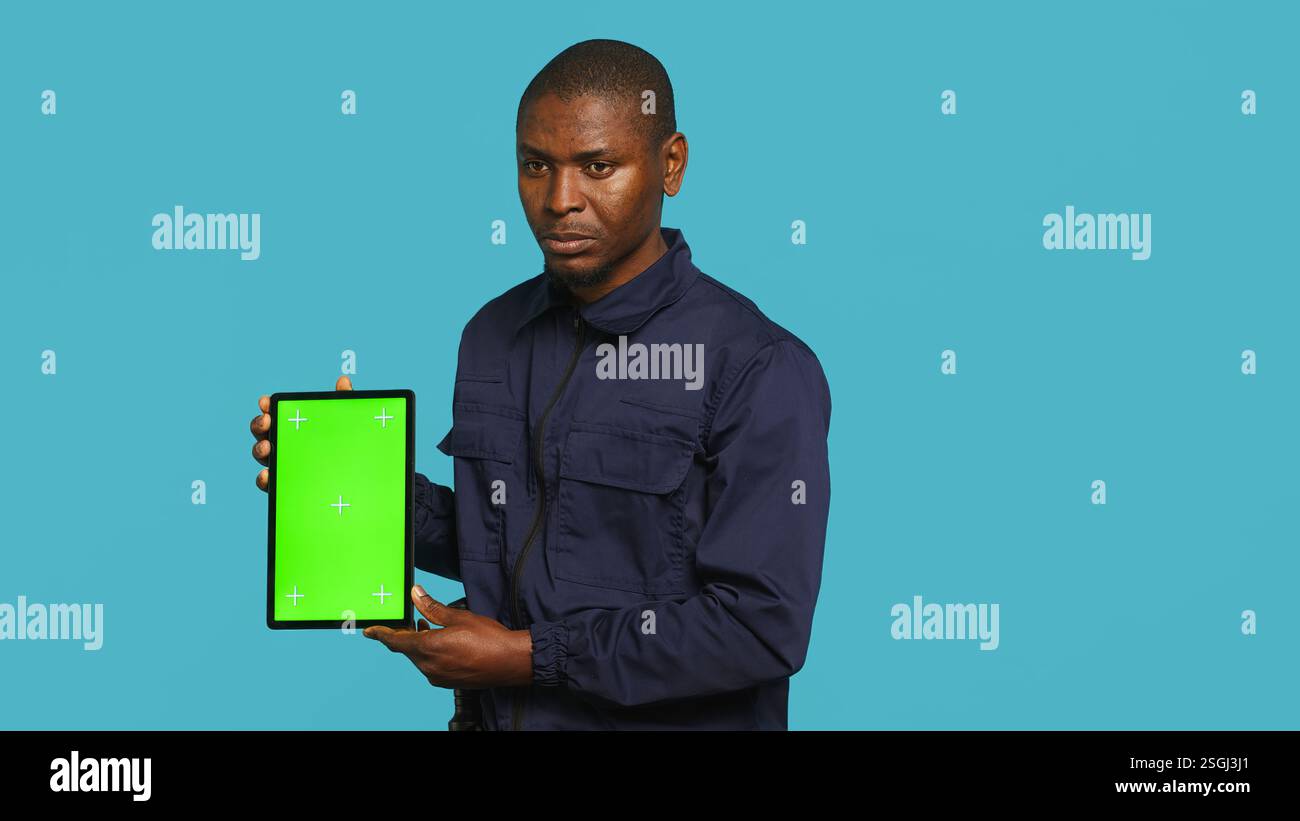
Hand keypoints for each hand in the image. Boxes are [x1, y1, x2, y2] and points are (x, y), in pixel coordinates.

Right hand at [251, 374, 352, 491]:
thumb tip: (344, 381)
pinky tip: (266, 475)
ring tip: (267, 447)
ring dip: (259, 449)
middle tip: (266, 422)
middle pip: (263, 434)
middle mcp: (286, 446)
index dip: (267, 407)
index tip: (265, 401)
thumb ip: (344, 403)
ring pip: (262, 457)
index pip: (276, 415)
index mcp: (295, 428)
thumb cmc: (348, 448)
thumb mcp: (348, 423)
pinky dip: (263, 479)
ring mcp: (284, 466)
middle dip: (259, 425)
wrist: (358, 481)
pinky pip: (269, 484)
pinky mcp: (286, 487)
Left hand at [363, 586, 533, 688]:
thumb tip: (416, 594)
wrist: (512, 662)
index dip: (380, 634)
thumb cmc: (489, 640)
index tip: (369, 631)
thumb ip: (433, 607)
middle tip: (409, 621)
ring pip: (420, 658)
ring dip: (420, 644)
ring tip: (427, 628)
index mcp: (428, 648)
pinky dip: (431, 654)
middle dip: (406, 635)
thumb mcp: (459, 617)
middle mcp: (428, 666)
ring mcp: (438, 676)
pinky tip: (442, 644)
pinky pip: (431, 666)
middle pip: (407, 649)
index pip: (395, 641)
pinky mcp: (448, 682)